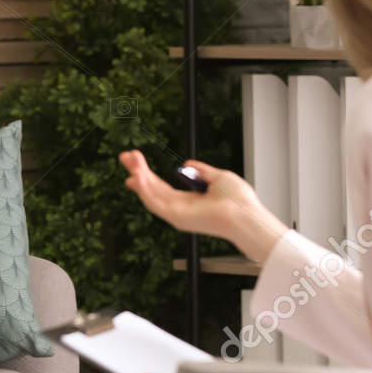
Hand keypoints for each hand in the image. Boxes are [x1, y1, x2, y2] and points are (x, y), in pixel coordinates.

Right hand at [118, 150, 285, 262]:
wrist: (245, 214)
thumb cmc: (239, 202)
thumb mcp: (218, 177)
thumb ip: (202, 171)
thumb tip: (188, 164)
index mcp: (189, 201)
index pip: (162, 188)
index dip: (148, 175)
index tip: (136, 162)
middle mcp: (180, 209)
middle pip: (152, 189)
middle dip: (137, 172)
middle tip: (125, 156)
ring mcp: (177, 214)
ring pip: (150, 194)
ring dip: (138, 177)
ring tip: (129, 160)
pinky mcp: (176, 217)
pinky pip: (155, 202)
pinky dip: (144, 189)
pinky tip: (136, 176)